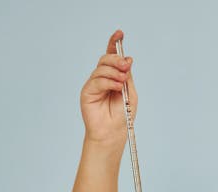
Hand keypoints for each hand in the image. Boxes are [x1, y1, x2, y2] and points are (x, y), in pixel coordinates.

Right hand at [80, 29, 136, 144]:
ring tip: (122, 82)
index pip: (111, 56)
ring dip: (114, 72)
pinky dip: (109, 82)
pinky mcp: (87, 92)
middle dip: (117, 60)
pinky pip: (97, 81)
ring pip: (101, 69)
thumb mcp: (130, 92)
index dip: (114, 43)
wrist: (113, 132)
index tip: (120, 33)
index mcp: (113, 76)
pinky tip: (117, 87)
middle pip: (106, 59)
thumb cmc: (122, 115)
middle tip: (126, 66)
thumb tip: (127, 59)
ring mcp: (93, 84)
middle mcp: (102, 78)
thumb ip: (127, 76)